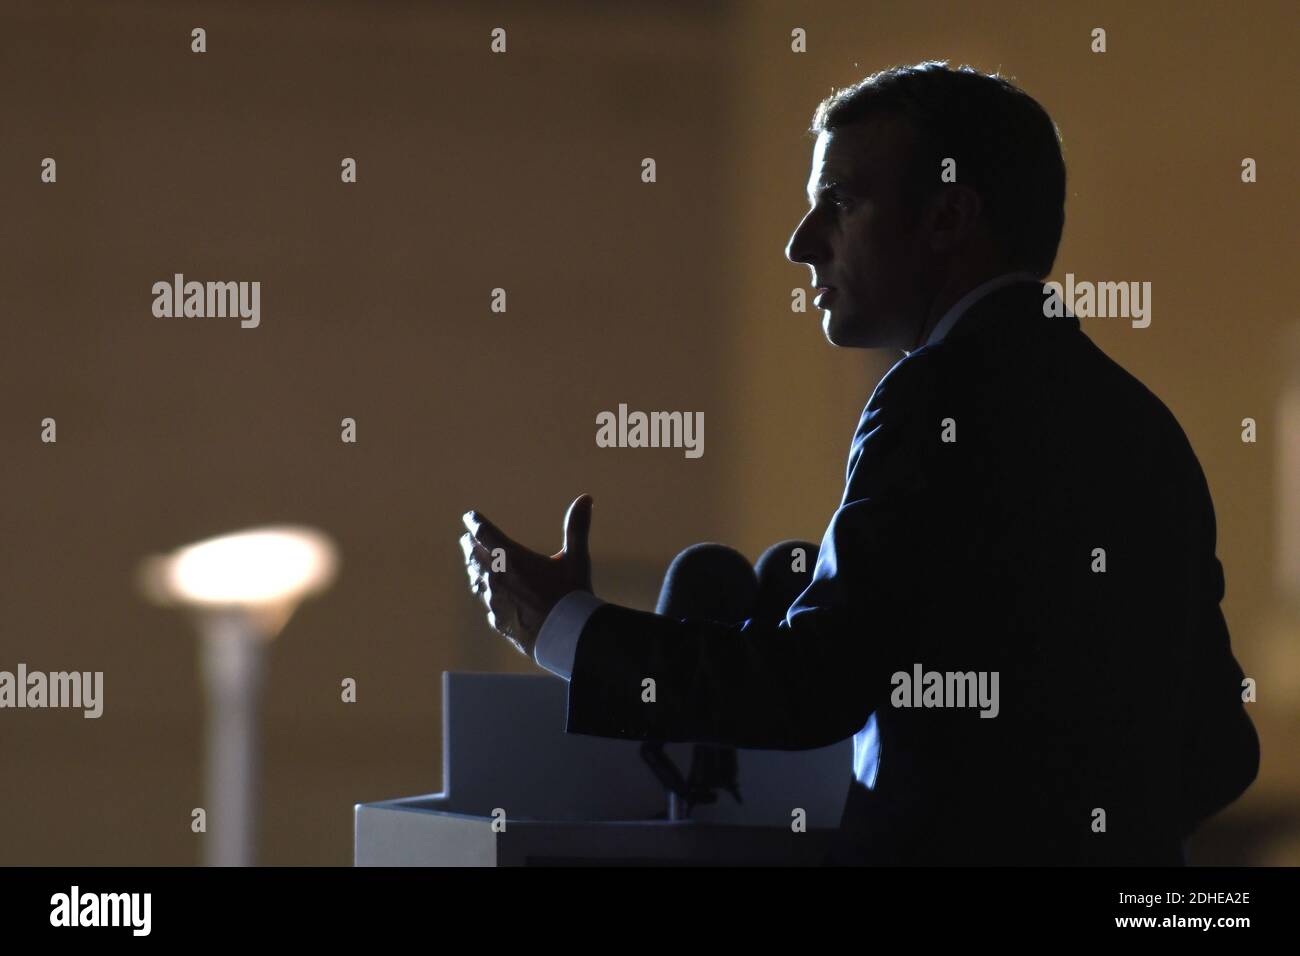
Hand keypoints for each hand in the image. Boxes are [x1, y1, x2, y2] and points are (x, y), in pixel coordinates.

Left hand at [459, 494, 593, 658]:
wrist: (566, 637)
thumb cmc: (571, 594)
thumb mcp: (576, 558)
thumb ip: (577, 527)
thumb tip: (586, 498)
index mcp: (511, 558)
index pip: (484, 534)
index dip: (475, 523)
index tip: (469, 516)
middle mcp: (497, 578)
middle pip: (474, 557)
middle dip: (470, 545)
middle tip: (466, 539)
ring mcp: (494, 601)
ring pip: (476, 580)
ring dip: (474, 569)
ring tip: (473, 564)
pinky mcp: (498, 620)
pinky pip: (487, 603)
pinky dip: (485, 593)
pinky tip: (489, 596)